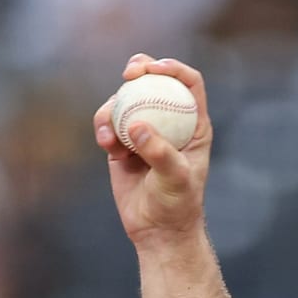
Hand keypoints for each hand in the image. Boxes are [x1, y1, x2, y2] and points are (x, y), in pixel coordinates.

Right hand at [93, 53, 212, 245]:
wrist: (157, 229)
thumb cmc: (178, 204)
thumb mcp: (176, 179)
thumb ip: (160, 152)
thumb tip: (136, 125)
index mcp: (193, 124)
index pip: (189, 84)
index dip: (174, 68)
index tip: (155, 68)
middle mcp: (168, 120)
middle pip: (153, 80)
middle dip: (139, 69)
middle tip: (129, 74)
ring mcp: (143, 129)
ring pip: (125, 100)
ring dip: (113, 107)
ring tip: (111, 137)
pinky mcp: (121, 142)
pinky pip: (108, 122)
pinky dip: (103, 128)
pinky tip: (107, 146)